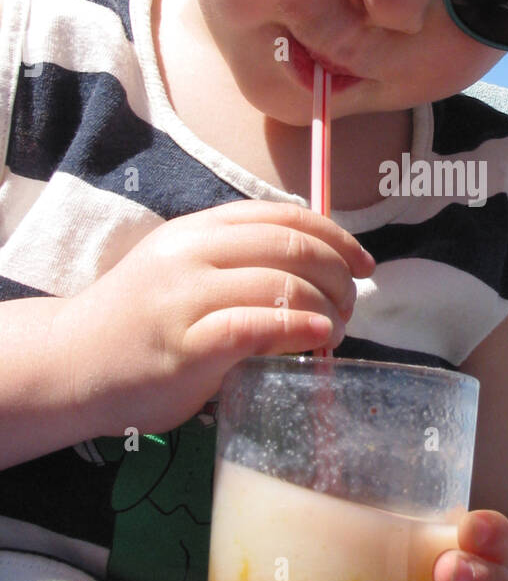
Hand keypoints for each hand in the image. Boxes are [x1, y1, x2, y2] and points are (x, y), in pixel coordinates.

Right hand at [55, 200, 374, 437]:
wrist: (71, 364)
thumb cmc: (140, 322)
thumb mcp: (184, 270)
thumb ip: (238, 263)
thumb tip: (318, 270)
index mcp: (197, 230)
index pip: (283, 216)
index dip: (334, 236)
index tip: (363, 262)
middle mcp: (192, 254)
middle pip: (291, 246)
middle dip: (338, 273)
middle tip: (351, 303)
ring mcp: (187, 298)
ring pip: (283, 284)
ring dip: (327, 307)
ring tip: (335, 330)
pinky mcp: (188, 345)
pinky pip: (258, 326)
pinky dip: (301, 328)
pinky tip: (320, 337)